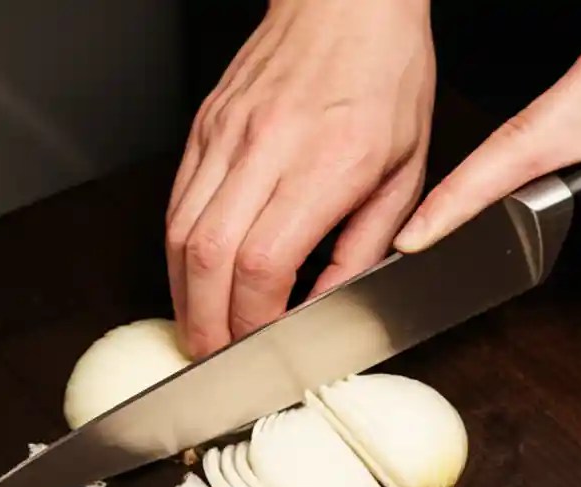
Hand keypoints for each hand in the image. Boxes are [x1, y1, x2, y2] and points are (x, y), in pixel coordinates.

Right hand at [166, 0, 435, 357]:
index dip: (252, 320)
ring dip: (182, 293)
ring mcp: (225, 137)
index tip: (263, 348)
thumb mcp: (404, 171)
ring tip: (199, 325)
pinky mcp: (203, 129)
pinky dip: (177, 250)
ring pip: (178, 233)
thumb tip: (329, 303)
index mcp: (327, 164)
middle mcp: (266, 149)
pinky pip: (176, 202)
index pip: (264, 263)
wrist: (345, 2)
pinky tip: (192, 273)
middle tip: (215, 357)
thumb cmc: (385, 75)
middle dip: (205, 323)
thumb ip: (365, 247)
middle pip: (208, 258)